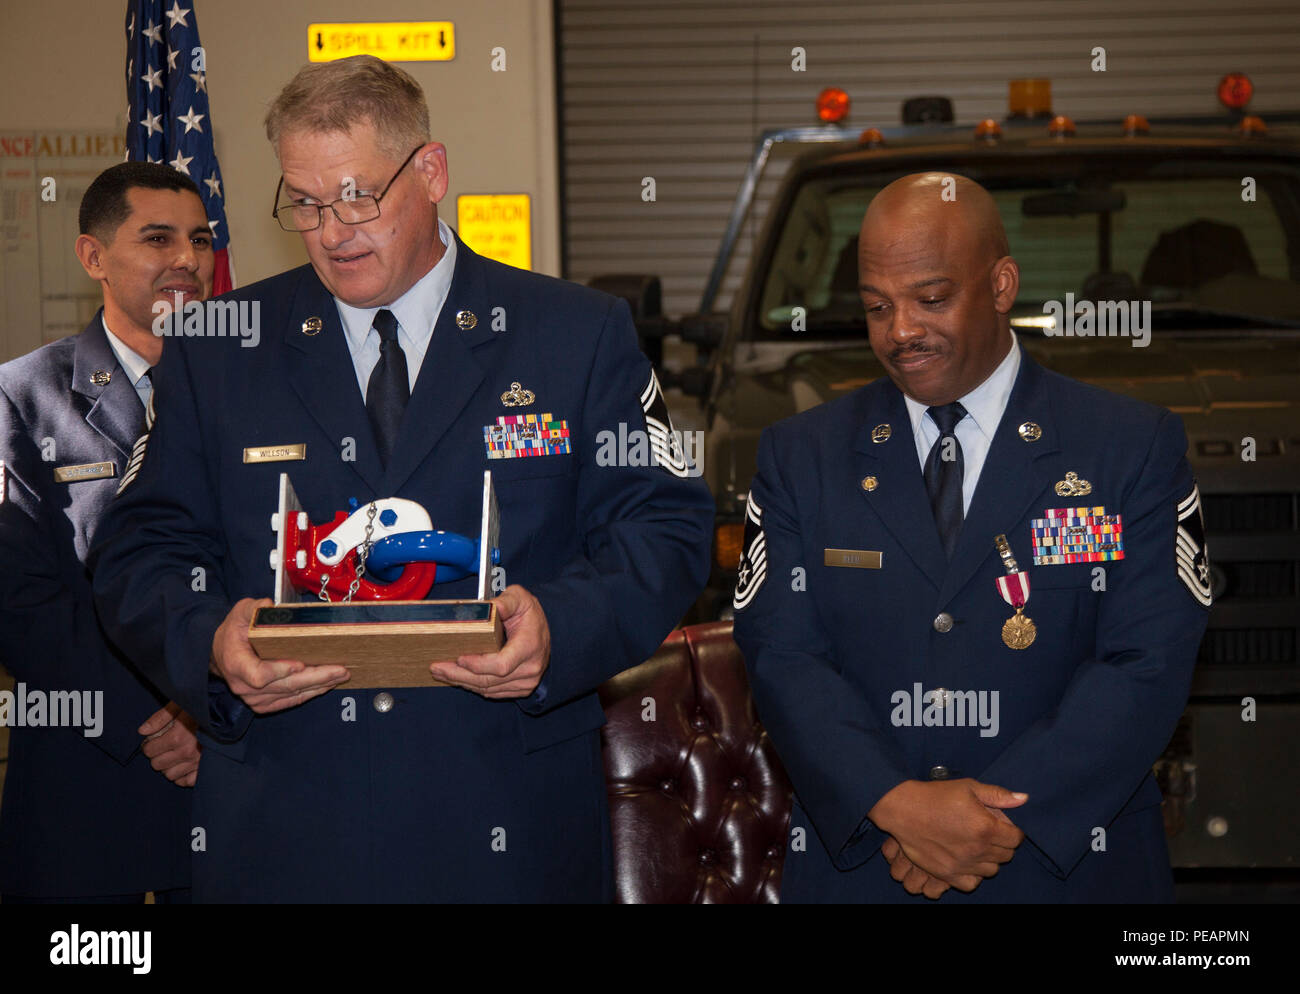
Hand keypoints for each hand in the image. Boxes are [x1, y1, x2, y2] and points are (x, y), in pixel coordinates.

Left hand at [138, 701, 200, 786]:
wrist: (228, 714)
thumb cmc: (202, 708)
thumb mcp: (179, 705)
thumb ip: (159, 718)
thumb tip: (142, 731)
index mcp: (178, 737)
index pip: (149, 750)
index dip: (148, 745)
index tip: (153, 741)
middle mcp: (187, 752)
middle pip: (157, 765)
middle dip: (156, 756)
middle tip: (162, 749)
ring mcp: (197, 762)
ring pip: (170, 775)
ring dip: (168, 767)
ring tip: (173, 757)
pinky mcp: (206, 768)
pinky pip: (186, 781)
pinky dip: (182, 776)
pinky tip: (183, 766)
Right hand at [211, 598, 348, 712]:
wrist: (223, 654)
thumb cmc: (234, 632)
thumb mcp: (240, 613)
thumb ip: (253, 608)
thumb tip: (269, 606)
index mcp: (236, 663)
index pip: (258, 675)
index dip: (280, 671)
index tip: (300, 663)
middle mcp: (244, 685)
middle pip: (285, 686)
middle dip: (316, 677)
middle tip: (340, 669)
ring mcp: (254, 698)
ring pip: (291, 694)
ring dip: (319, 685)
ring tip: (341, 675)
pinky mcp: (265, 703)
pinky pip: (291, 700)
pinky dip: (311, 692)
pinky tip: (327, 684)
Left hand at [430, 585, 549, 698]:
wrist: (546, 630)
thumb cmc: (530, 614)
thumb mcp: (521, 598)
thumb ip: (506, 601)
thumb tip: (490, 608)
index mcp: (529, 646)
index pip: (501, 664)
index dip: (478, 665)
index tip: (459, 658)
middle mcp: (530, 668)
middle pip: (489, 680)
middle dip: (459, 675)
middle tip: (436, 668)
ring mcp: (526, 682)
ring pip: (488, 689)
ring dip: (462, 682)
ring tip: (441, 672)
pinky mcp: (520, 688)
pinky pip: (492, 692)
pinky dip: (473, 686)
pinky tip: (458, 678)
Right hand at [868, 778, 1027, 891]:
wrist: (903, 809)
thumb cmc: (935, 795)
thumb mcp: (968, 787)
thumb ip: (997, 795)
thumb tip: (1023, 799)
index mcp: (986, 827)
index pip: (1016, 839)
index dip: (1012, 831)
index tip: (1002, 826)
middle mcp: (977, 849)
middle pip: (1006, 855)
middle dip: (1001, 844)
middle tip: (988, 833)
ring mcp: (962, 864)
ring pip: (991, 870)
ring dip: (989, 859)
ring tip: (976, 846)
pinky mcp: (947, 874)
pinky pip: (972, 883)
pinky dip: (974, 875)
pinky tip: (967, 861)